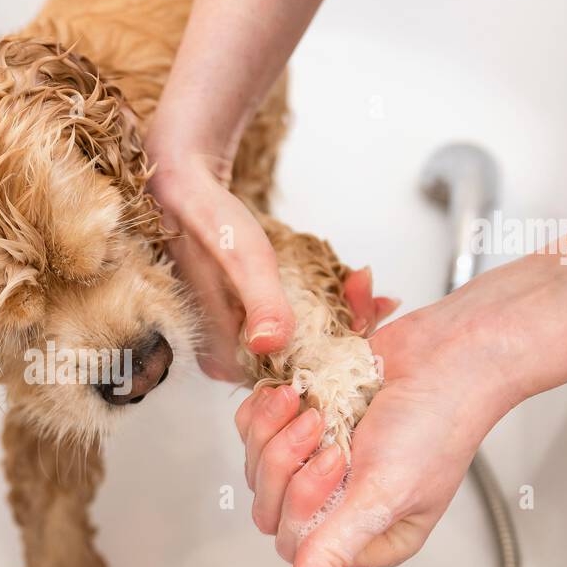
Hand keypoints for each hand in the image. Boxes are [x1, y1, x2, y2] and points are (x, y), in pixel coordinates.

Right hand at [146, 150, 393, 379]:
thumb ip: (262, 304)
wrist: (186, 192)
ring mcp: (238, 338)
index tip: (366, 324)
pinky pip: (294, 319)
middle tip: (379, 300)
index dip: (333, 354)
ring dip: (338, 315)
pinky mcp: (247, 318)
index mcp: (223, 358)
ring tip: (366, 288)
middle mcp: (229, 357)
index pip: (290, 374)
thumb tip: (271, 344)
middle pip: (299, 359)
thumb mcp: (244, 261)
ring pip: (301, 340)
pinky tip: (348, 285)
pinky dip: (323, 303)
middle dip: (342, 330)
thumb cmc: (211, 222)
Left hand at [235, 299, 516, 566]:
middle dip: (288, 461)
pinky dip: (267, 409)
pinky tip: (295, 393)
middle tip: (324, 430)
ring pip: (257, 465)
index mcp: (367, 539)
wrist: (449, 351)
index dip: (303, 500)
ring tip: (315, 409)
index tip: (337, 460)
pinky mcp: (301, 422)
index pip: (295, 544)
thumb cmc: (436, 422)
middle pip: (271, 506)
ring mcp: (317, 462)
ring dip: (277, 431)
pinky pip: (255, 428)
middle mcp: (340, 506)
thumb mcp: (382, 495)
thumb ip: (334, 552)